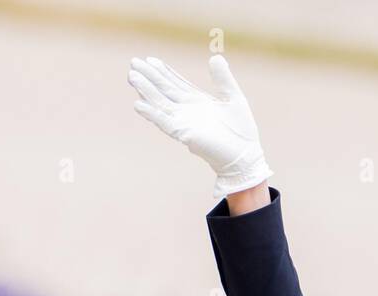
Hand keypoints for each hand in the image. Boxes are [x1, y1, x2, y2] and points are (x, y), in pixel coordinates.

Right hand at [128, 54, 273, 198]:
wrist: (245, 155)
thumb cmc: (241, 130)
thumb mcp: (233, 97)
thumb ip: (223, 79)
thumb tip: (215, 57)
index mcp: (197, 101)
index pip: (175, 83)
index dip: (163, 71)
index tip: (150, 59)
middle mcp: (187, 111)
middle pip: (164, 90)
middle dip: (149, 77)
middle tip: (133, 62)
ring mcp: (184, 122)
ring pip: (160, 103)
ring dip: (146, 91)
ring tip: (132, 76)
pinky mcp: (185, 134)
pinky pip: (165, 122)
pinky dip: (152, 113)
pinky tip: (138, 104)